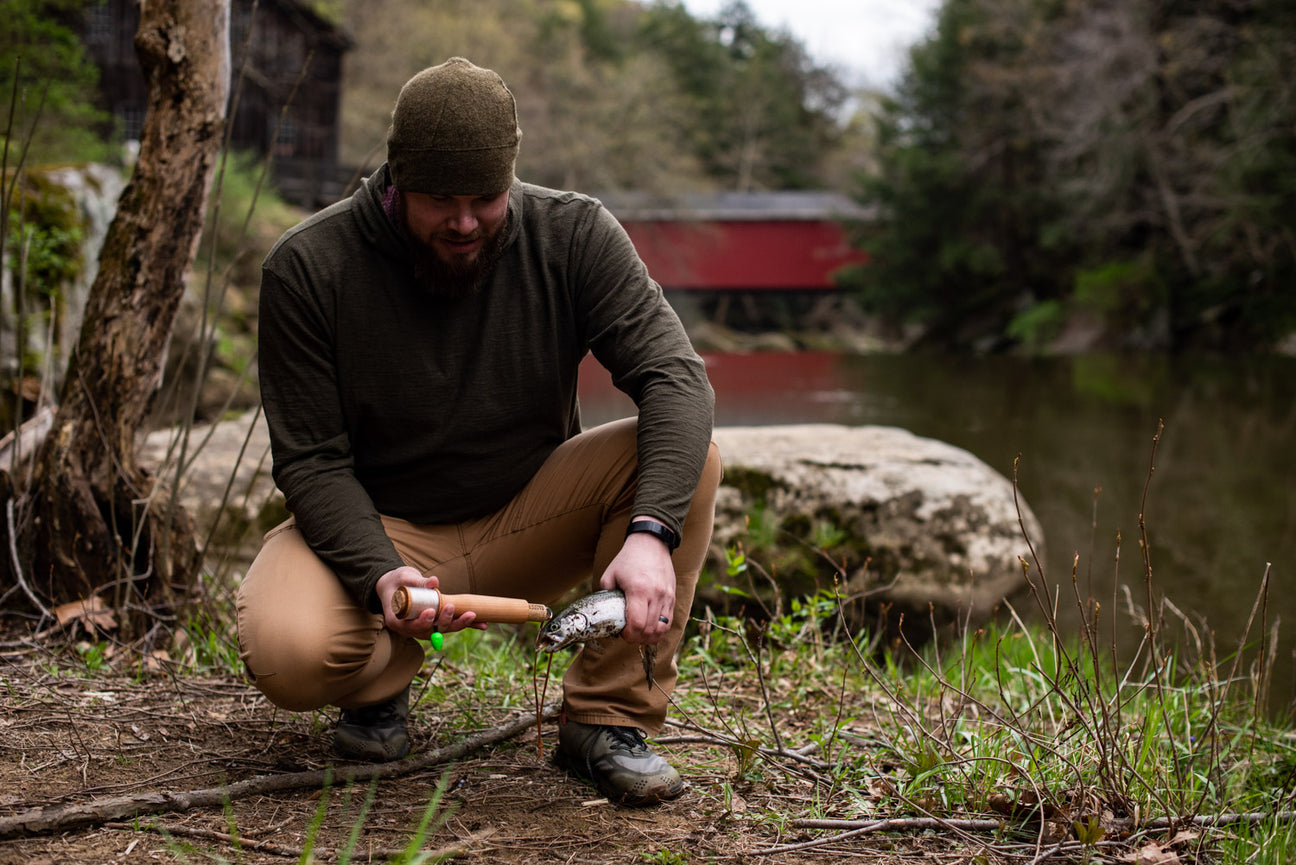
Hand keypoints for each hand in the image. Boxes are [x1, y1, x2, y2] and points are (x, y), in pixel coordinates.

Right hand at [376, 566, 483, 640]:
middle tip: (451, 607)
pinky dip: (466, 624)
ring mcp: (425, 627)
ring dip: (459, 624)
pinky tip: (482, 624)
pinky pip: (452, 625)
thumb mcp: (404, 578)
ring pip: (443, 629)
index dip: (420, 622)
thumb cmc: (397, 582)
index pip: (409, 627)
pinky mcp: (437, 622)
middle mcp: (412, 628)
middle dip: (443, 621)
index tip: (430, 612)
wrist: (397, 585)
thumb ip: (418, 582)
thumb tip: (435, 581)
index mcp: (397, 621)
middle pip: (430, 630)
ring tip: (472, 615)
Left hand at [599, 517, 675, 644]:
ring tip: (640, 635)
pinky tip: (650, 630)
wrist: (651, 543)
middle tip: (628, 636)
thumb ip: (605, 595)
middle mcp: (655, 594)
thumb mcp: (609, 575)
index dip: (629, 635)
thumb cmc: (628, 559)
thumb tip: (604, 615)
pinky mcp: (672, 596)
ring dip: (649, 637)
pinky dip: (659, 630)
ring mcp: (666, 596)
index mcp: (638, 590)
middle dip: (637, 638)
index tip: (622, 634)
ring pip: (661, 628)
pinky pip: (669, 621)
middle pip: (649, 630)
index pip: (637, 624)